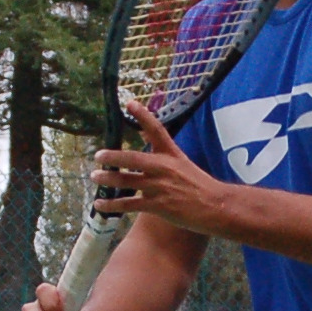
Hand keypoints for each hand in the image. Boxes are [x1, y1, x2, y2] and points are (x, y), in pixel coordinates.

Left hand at [91, 100, 223, 230]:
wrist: (217, 207)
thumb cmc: (204, 189)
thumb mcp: (186, 167)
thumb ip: (167, 161)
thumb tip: (151, 157)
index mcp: (172, 155)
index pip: (156, 129)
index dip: (142, 115)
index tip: (129, 103)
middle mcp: (163, 167)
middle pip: (132, 158)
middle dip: (113, 156)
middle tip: (98, 155)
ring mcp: (159, 186)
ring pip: (126, 181)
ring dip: (108, 179)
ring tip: (94, 177)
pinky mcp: (157, 205)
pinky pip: (128, 204)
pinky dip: (112, 205)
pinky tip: (100, 205)